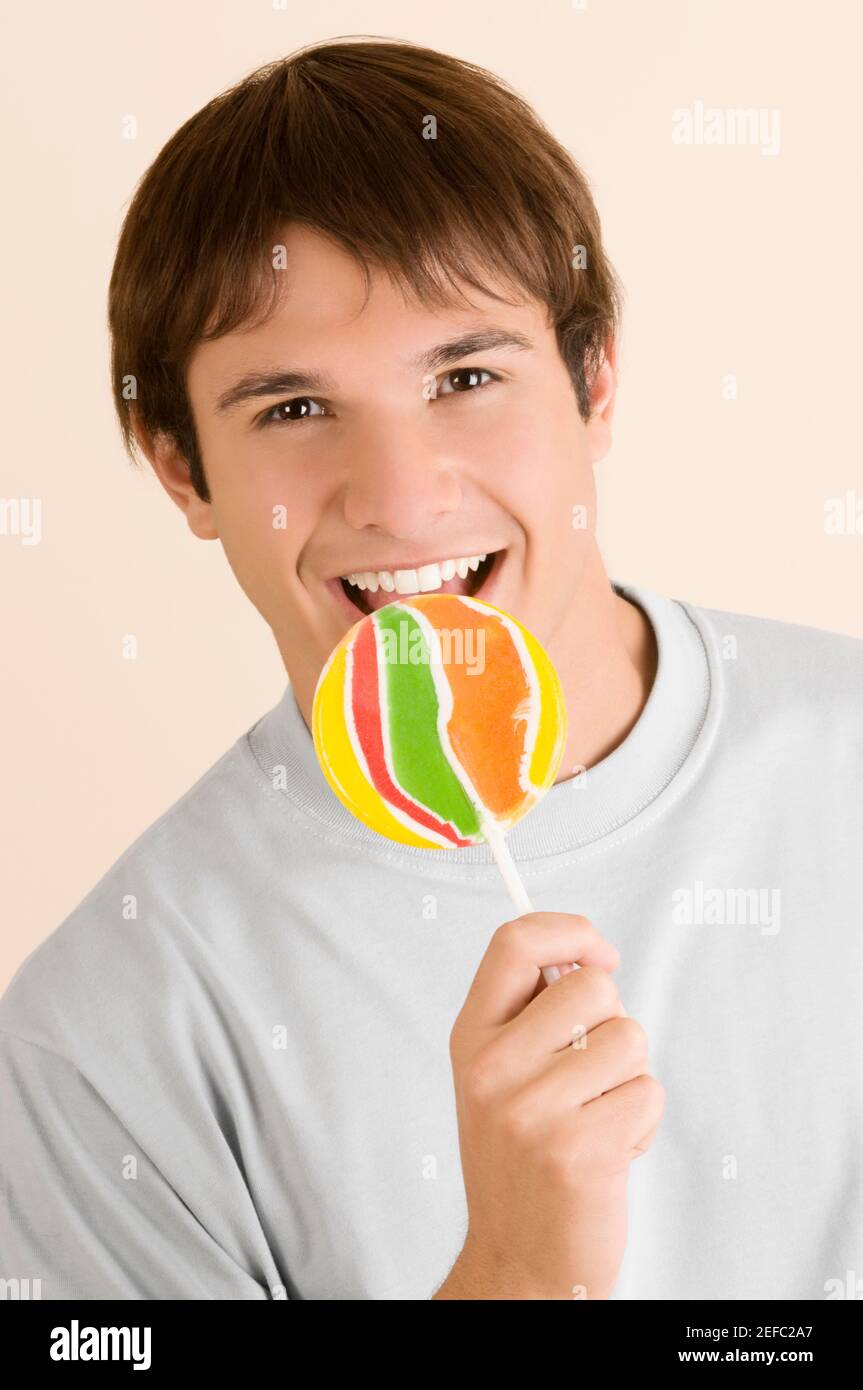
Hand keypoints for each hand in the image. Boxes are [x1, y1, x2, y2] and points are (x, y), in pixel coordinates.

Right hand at [433, 913, 663, 1299]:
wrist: (518, 1263)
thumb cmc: (523, 1159)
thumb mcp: (500, 1076)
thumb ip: (532, 1015)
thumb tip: (589, 956)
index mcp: (471, 1038)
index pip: (515, 942)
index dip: (570, 931)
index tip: (600, 954)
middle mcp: (492, 1068)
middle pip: (592, 985)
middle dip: (612, 1022)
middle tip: (590, 1072)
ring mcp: (532, 1110)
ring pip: (629, 1039)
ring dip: (629, 1078)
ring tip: (596, 1118)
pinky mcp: (578, 1150)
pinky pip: (649, 1093)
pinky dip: (643, 1122)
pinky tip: (609, 1152)